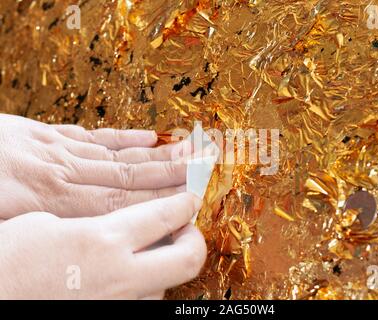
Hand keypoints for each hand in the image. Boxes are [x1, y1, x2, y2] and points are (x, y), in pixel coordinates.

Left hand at [0, 114, 190, 218]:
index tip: (190, 196)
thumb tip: (93, 234)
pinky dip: (123, 137)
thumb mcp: (4, 223)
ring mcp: (58, 149)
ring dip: (157, 154)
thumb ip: (51, 227)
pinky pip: (93, 135)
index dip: (160, 198)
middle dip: (172, 172)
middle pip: (129, 174)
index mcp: (52, 200)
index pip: (122, 200)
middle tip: (204, 165)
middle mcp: (64, 171)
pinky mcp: (47, 134)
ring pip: (118, 154)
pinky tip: (147, 136)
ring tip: (189, 149)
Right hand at [0, 193, 206, 298]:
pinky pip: (140, 303)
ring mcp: (117, 305)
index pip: (164, 216)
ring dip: (163, 266)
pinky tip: (123, 278)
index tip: (190, 199)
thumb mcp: (48, 223)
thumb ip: (95, 221)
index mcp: (101, 240)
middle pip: (188, 257)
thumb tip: (120, 223)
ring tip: (147, 255)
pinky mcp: (111, 318)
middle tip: (185, 230)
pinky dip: (140, 288)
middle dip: (194, 240)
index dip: (183, 203)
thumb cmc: (8, 258)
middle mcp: (118, 276)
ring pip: (164, 285)